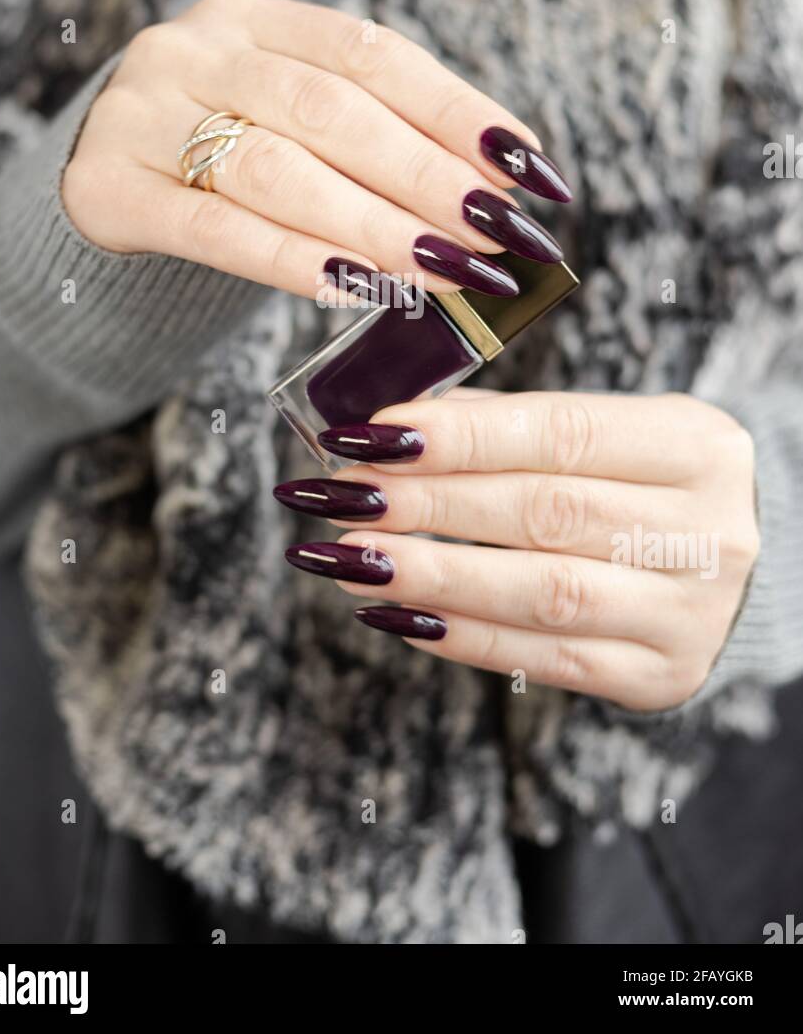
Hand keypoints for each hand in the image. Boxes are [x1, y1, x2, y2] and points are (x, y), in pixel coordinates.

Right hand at [63, 0, 568, 297]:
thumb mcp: (288, 117)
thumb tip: (499, 186)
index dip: (454, 108)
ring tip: (442, 269)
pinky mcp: (111, 190)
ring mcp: (144, 115)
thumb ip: (371, 134)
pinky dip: (293, 260)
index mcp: (253, 17)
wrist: (96, 180)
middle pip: (329, 110)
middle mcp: (196, 50)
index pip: (371, 52)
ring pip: (275, 169)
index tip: (523, 165)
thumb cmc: (222, 154)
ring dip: (372, 224)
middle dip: (424, 175)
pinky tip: (358, 287)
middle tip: (494, 233)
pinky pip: (215, 230)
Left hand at [281, 392, 759, 710]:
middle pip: (543, 512)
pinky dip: (463, 635)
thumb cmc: (658, 486)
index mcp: (694, 448)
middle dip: (429, 502)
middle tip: (344, 494)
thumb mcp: (623, 431)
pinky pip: (544, 658)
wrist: (756, 569)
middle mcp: (703, 532)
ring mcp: (684, 613)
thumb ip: (518, 426)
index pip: (562, 434)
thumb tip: (399, 425)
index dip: (462, 436)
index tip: (376, 432)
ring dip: (431, 574)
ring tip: (348, 557)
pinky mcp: (655, 675)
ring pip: (540, 592)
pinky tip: (397, 613)